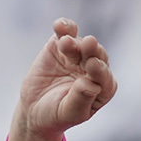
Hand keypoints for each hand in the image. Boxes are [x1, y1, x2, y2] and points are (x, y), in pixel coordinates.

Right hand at [13, 19, 115, 140]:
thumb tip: (91, 84)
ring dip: (75, 41)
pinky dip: (64, 27)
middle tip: (88, 44)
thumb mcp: (70, 113)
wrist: (35, 110)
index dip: (100, 70)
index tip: (92, 65)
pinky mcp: (60, 46)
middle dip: (92, 50)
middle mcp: (94, 68)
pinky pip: (65, 33)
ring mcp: (78, 56)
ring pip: (81, 43)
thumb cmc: (57, 115)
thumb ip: (82, 99)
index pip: (105, 75)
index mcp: (103, 86)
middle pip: (97, 55)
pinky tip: (60, 25)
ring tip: (66, 42)